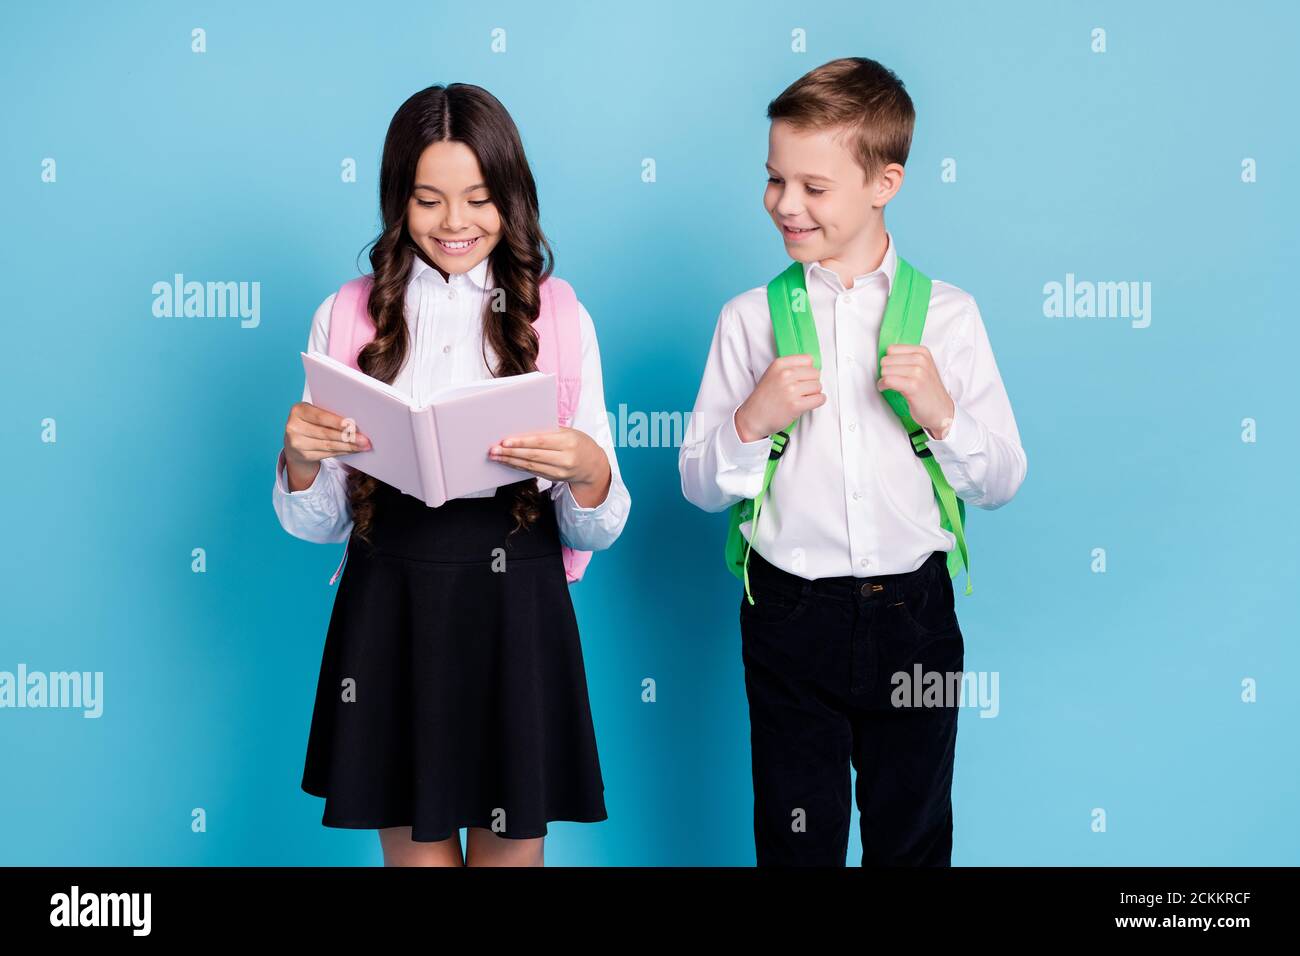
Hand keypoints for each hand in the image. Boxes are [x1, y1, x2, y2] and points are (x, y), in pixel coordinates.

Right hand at [282, 402, 370, 490]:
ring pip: (328, 445)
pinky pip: (327, 454)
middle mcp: (293, 427)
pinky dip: (343, 452)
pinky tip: (353, 450)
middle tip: (364, 439)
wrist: (296, 440)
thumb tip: (354, 423)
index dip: (337, 422)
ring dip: (348, 446)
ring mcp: (296, 443)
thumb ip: (329, 415)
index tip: (352, 425)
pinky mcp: (303, 455)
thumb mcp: (315, 414)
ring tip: (363, 445)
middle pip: (325, 433)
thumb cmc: (312, 422)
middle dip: (347, 436)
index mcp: (298, 410)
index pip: (320, 417)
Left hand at [488, 426, 611, 506]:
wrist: (593, 465)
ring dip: (510, 461)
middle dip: (511, 453)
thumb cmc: (578, 443)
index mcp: (568, 441)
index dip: (521, 442)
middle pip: (533, 455)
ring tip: (496, 456)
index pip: (540, 442)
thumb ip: (548, 431)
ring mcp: (560, 471)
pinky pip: (533, 471)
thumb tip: (521, 430)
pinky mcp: (555, 478)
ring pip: (530, 465)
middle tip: (494, 450)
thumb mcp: (568, 432)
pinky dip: (518, 466)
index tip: (505, 441)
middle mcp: (565, 458)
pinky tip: (508, 462)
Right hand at [734, 354, 825, 441]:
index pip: (808, 359)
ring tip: (802, 398)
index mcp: (779, 364)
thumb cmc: (763, 398)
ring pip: (818, 386)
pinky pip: (819, 399)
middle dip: (812, 382)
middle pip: (815, 373)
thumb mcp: (772, 374)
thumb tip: (813, 368)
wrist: (753, 418)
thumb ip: (790, 368)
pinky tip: (807, 404)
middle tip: (802, 390)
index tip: (803, 377)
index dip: (808, 369)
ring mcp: (790, 390)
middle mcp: (785, 375)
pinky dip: (817, 402)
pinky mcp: (795, 405)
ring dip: (814, 393)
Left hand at [876, 344, 953, 437]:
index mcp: (922, 352)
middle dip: (885, 371)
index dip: (888, 361)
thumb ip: (906, 359)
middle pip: (886, 360)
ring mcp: (918, 372)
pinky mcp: (913, 385)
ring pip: (885, 371)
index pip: (891, 349)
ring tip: (890, 385)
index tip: (892, 369)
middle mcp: (921, 359)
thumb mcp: (922, 367)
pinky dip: (882, 386)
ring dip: (883, 380)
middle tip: (891, 379)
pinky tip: (886, 389)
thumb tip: (884, 357)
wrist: (941, 409)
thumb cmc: (928, 390)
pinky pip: (887, 381)